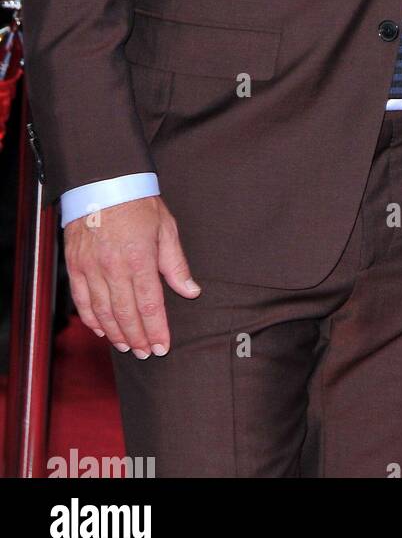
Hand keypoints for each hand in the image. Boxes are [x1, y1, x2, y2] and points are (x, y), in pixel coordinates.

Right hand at [64, 195, 200, 356]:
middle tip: (146, 354)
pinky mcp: (75, 265)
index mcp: (139, 259)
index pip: (149, 305)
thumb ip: (176, 264)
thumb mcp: (166, 229)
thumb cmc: (139, 203)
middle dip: (138, 338)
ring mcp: (91, 268)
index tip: (162, 346)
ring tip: (128, 347)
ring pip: (103, 312)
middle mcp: (113, 267)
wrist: (104, 182)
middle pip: (126, 314)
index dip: (156, 330)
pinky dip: (91, 319)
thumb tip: (191, 291)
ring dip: (116, 333)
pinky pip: (82, 300)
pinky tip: (101, 330)